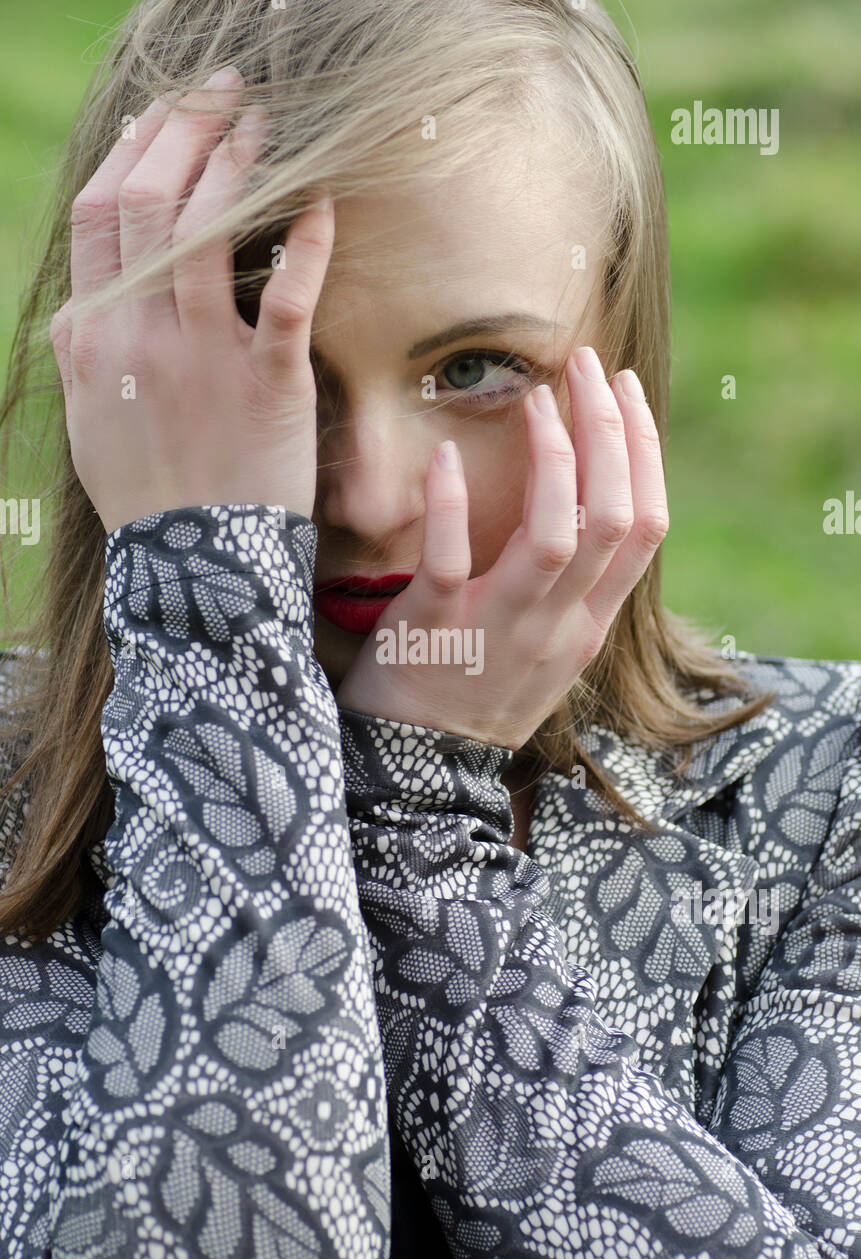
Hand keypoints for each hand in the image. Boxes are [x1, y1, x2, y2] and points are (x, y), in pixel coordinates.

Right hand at [50, 66, 333, 533]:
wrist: (197, 570)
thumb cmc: (150, 498)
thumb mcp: (94, 422)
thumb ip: (89, 356)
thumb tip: (86, 310)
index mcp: (94, 338)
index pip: (100, 215)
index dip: (132, 154)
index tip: (161, 120)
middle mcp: (141, 335)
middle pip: (149, 201)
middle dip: (185, 129)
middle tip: (221, 92)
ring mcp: (203, 356)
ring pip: (210, 231)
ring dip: (241, 163)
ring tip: (267, 122)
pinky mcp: (269, 384)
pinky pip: (288, 298)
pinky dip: (307, 243)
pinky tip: (324, 202)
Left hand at [335, 348, 668, 750]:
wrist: (418, 770)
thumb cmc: (478, 692)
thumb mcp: (547, 646)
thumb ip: (573, 584)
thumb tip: (590, 501)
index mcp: (588, 623)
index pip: (645, 528)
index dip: (644, 451)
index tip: (625, 392)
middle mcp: (558, 625)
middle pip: (613, 518)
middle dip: (610, 432)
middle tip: (589, 367)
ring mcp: (499, 629)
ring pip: (556, 536)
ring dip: (554, 458)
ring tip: (537, 399)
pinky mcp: (434, 632)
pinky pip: (451, 562)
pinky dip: (451, 505)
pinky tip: (442, 456)